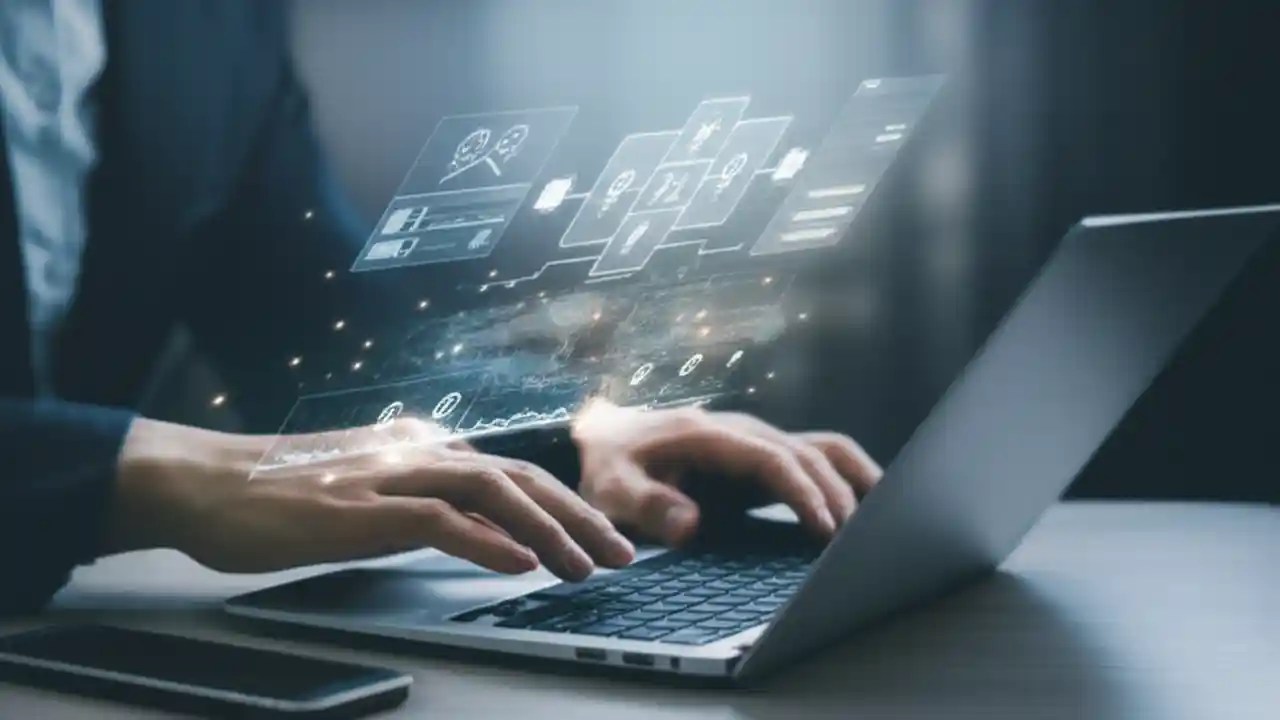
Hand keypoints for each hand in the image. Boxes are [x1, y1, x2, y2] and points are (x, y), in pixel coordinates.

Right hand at [106, 418, 633, 579]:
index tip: (601, 533)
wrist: (205, 483)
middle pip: (519, 475)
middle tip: (621, 553)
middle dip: (579, 514)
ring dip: (547, 529)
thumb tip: (473, 521)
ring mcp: (388, 476)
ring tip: (585, 563)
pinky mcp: (359, 508)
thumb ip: (420, 495)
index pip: (512, 471)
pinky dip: (486, 540)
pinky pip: (437, 520)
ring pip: (491, 491)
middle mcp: (415, 453)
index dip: (564, 501)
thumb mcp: (366, 488)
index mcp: (421, 448)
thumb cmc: (279, 493)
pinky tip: (520, 562)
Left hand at [573, 403, 881, 545]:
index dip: (802, 491)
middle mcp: (742, 432)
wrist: (608, 438)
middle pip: (808, 454)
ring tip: (886, 517)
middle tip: (860, 542)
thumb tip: (691, 524)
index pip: (771, 459)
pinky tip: (871, 505)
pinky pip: (818, 458)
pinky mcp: (766, 457)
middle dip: (838, 495)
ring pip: (824, 448)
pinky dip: (848, 476)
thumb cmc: (611, 467)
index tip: (824, 526)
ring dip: (856, 478)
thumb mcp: (612, 489)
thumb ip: (648, 505)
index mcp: (709, 436)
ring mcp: (759, 441)